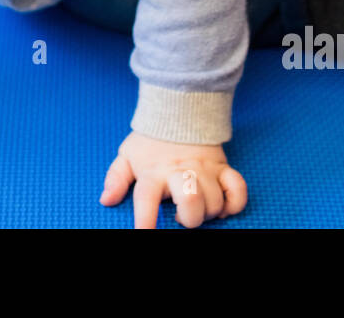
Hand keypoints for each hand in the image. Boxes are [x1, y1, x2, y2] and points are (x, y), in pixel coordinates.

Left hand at [100, 131, 246, 227]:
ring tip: (195, 208)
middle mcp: (180, 171)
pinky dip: (234, 204)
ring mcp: (204, 169)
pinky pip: (237, 189)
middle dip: (188, 218)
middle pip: (191, 200)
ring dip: (207, 212)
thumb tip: (106, 200)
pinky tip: (222, 208)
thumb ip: (116, 178)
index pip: (147, 199)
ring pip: (214, 201)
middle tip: (181, 217)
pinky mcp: (222, 167)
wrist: (179, 111)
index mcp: (154, 171)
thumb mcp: (127, 156)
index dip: (145, 219)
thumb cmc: (152, 141)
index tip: (144, 233)